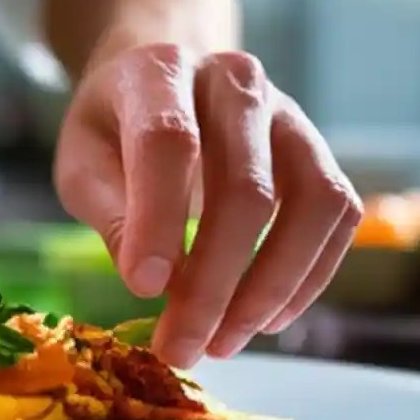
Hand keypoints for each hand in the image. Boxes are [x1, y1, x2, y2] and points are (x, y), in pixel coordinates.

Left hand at [54, 43, 361, 368]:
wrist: (166, 77)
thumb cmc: (114, 128)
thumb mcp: (83, 162)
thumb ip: (111, 212)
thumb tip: (152, 282)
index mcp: (161, 71)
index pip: (170, 143)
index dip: (159, 220)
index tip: (143, 291)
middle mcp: (235, 81)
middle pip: (244, 188)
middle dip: (213, 283)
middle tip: (180, 347)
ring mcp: (288, 113)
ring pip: (310, 204)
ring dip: (271, 288)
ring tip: (224, 342)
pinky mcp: (319, 150)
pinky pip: (336, 216)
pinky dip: (307, 277)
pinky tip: (265, 319)